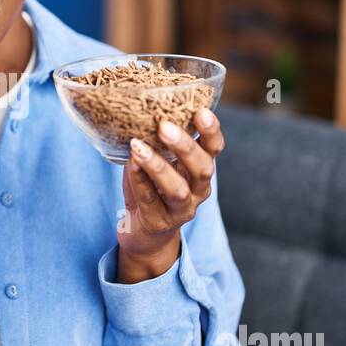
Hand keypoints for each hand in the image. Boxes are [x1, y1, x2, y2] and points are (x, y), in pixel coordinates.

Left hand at [116, 109, 223, 283]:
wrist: (144, 233)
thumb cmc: (152, 189)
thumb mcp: (160, 162)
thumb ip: (157, 142)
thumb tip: (142, 111)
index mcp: (201, 170)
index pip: (214, 149)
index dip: (211, 131)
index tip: (201, 112)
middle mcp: (197, 191)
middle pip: (201, 169)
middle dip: (185, 146)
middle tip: (165, 126)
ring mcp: (180, 210)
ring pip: (177, 189)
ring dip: (158, 166)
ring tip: (139, 147)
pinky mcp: (159, 222)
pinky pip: (149, 199)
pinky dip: (139, 179)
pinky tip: (130, 163)